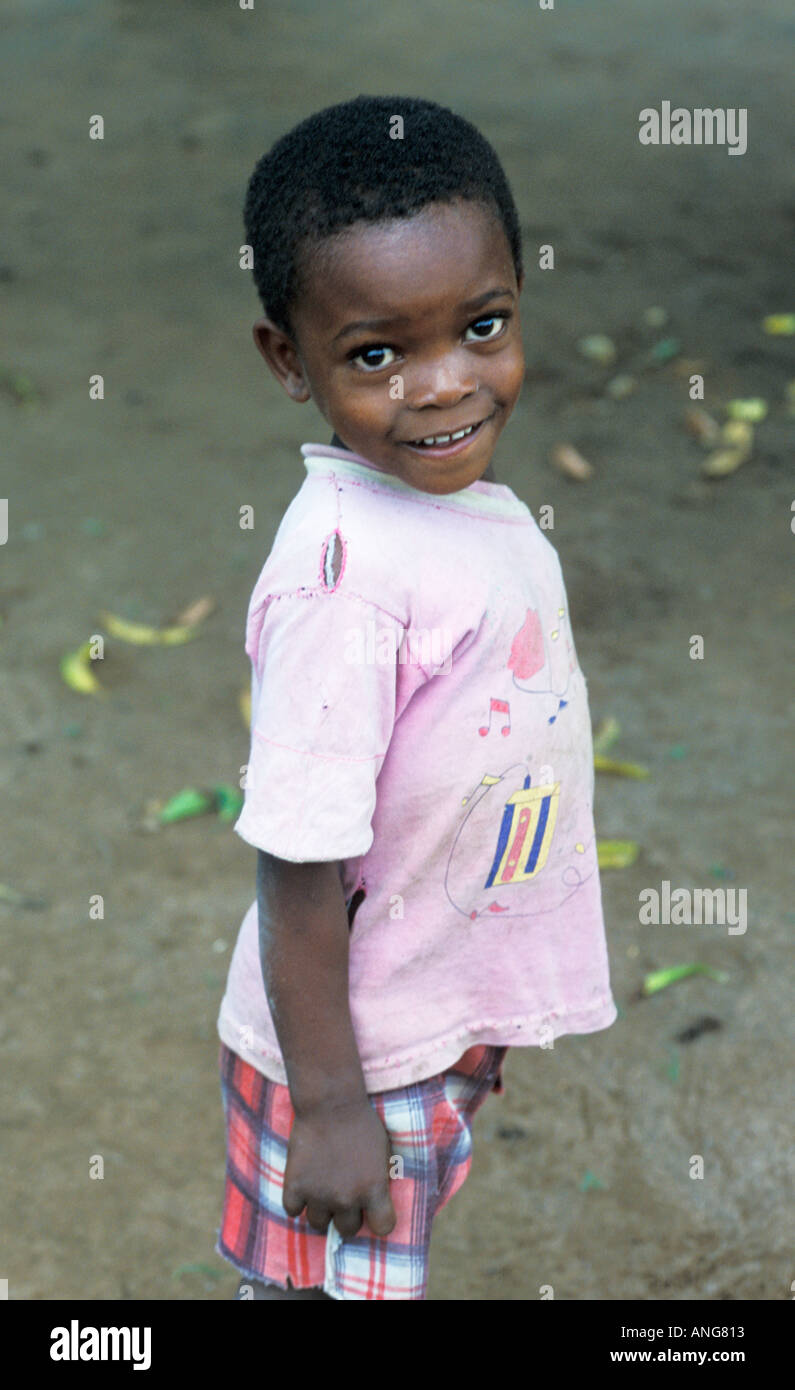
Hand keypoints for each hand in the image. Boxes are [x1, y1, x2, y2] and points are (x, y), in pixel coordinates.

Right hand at [282, 1098, 396, 1239]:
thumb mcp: (384, 1153)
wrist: (330, 1101)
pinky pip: (292, 1210)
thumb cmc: (361, 1122)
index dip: (379, 1220)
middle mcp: (347, 1198)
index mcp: (373, 1189)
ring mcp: (318, 1194)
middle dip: (347, 1215)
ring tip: (322, 1190)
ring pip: (318, 1224)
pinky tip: (303, 1185)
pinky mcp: (294, 1186)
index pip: (383, 1228)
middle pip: (347, 1230)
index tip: (374, 1211)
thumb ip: (379, 1182)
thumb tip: (375, 1206)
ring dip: (321, 1210)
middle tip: (343, 1196)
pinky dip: (296, 1200)